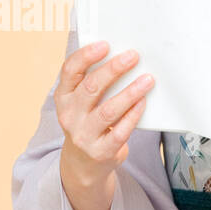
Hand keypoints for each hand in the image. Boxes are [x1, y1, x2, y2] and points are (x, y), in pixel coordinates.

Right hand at [55, 41, 154, 185]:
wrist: (84, 164)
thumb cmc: (88, 123)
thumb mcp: (81, 103)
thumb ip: (93, 83)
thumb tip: (121, 57)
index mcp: (63, 97)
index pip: (69, 71)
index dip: (86, 56)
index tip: (105, 45)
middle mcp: (69, 115)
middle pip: (91, 88)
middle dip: (113, 69)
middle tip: (133, 56)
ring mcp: (84, 135)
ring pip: (107, 110)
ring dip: (130, 92)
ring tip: (147, 79)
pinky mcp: (101, 151)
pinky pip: (120, 131)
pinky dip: (133, 115)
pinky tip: (143, 103)